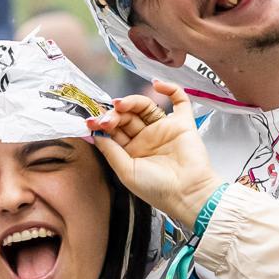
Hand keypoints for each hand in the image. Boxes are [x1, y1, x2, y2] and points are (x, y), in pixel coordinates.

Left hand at [88, 81, 219, 225]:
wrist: (187, 194)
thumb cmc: (158, 189)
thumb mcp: (126, 172)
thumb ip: (111, 151)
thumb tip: (95, 133)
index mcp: (132, 152)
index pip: (114, 130)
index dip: (102, 123)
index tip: (91, 121)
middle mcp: (147, 138)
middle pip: (127, 116)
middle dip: (115, 114)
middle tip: (108, 118)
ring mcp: (164, 129)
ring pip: (145, 106)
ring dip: (132, 101)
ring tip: (121, 104)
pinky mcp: (183, 124)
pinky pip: (179, 101)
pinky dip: (171, 89)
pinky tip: (158, 85)